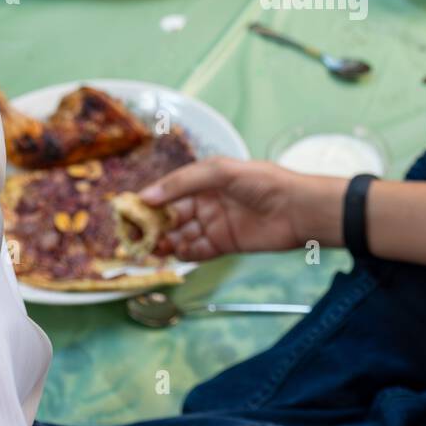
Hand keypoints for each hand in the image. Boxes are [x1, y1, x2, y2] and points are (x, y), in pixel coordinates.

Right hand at [140, 158, 342, 259]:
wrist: (298, 209)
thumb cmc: (263, 182)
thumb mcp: (221, 171)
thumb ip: (183, 182)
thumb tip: (147, 196)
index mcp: (204, 180)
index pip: (169, 192)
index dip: (149, 201)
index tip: (127, 211)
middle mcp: (206, 202)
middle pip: (171, 216)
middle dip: (152, 226)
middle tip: (133, 236)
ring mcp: (214, 224)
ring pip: (181, 235)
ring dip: (165, 242)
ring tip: (149, 249)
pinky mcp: (225, 245)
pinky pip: (197, 251)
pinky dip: (184, 254)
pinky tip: (173, 254)